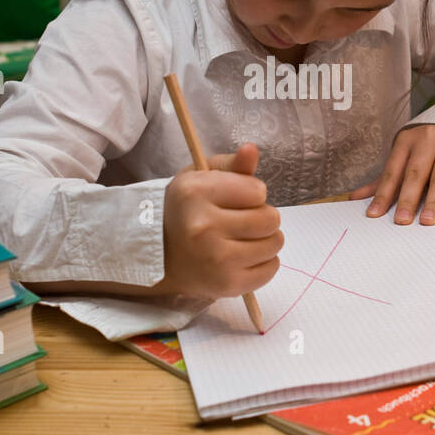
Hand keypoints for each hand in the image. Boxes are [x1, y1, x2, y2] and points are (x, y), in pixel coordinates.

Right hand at [163, 142, 282, 297]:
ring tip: (242, 239)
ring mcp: (216, 259)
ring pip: (274, 243)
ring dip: (265, 239)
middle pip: (270, 218)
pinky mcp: (227, 285)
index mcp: (195, 193)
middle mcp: (204, 226)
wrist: (160, 256)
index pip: (258, 191)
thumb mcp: (201, 179)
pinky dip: (264, 262)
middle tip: (241, 221)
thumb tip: (251, 150)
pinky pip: (271, 269)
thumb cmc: (186, 211)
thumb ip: (231, 165)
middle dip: (262, 217)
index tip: (234, 200)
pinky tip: (243, 257)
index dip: (251, 193)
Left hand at [349, 125, 434, 224]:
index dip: (383, 194)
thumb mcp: (407, 157)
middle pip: (415, 173)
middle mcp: (428, 140)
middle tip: (402, 220)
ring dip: (433, 201)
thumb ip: (385, 179)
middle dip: (408, 198)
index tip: (375, 214)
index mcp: (407, 141)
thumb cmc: (430, 149)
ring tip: (427, 220)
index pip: (392, 171)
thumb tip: (355, 198)